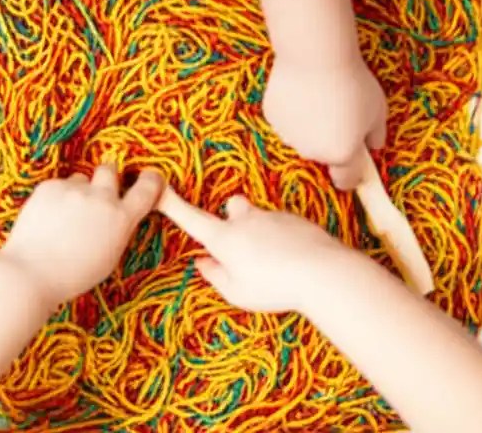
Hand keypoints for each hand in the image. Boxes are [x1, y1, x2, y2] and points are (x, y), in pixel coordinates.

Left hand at [0, 165, 162, 306]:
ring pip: (80, 179)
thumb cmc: (72, 275)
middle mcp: (101, 198)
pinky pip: (58, 186)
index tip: (149, 177)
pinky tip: (46, 219)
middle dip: (106, 178)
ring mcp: (74, 189)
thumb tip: (118, 216)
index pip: (147, 187)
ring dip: (77, 191)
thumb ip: (117, 230)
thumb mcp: (109, 257)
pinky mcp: (50, 186)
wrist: (32, 272)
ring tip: (62, 218)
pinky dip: (55, 198)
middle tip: (96, 194)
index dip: (151, 180)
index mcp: (121, 218)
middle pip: (109, 170)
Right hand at [158, 191, 355, 312]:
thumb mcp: (238, 292)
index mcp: (224, 238)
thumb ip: (216, 275)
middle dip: (232, 219)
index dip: (172, 204)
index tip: (157, 189)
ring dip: (261, 232)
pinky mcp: (295, 218)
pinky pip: (282, 224)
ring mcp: (271, 216)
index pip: (191, 218)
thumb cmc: (274, 286)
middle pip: (231, 207)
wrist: (324, 272)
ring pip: (259, 217)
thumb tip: (202, 262)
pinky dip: (282, 238)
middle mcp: (245, 219)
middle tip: (242, 247)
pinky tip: (294, 259)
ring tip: (276, 263)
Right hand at [264, 56, 386, 188]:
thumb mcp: (378, 111)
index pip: (346, 179)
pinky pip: (285, 118)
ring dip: (309, 126)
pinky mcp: (272, 116)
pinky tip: (301, 90)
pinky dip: (292, 109)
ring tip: (319, 97)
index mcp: (342, 155)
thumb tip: (373, 146)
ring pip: (301, 137)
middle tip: (339, 113)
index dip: (352, 174)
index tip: (355, 164)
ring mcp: (288, 135)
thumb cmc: (352, 84)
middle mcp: (312, 152)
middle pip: (323, 154)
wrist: (316, 58)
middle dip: (330, 140)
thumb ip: (377, 135)